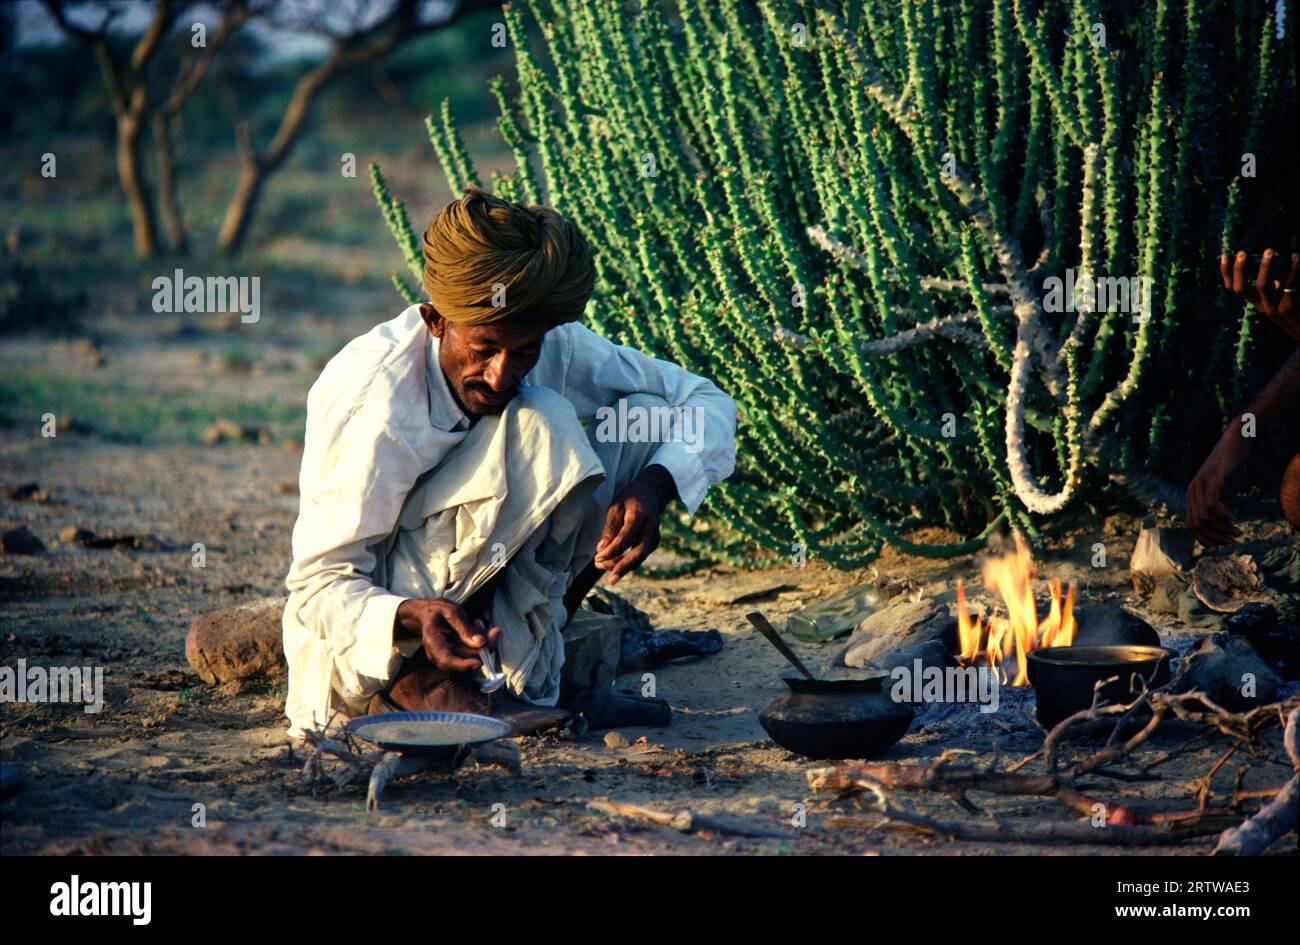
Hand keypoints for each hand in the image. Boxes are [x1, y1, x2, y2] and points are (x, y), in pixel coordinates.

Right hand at [395, 598, 500, 672]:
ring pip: (471, 657)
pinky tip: (478, 625)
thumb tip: (481, 643)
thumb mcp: (452, 611)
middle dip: (484, 648)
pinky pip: (472, 652)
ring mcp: (448, 655)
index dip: (464, 664)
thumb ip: (465, 628)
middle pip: (464, 659)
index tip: (479, 662)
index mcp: (433, 642)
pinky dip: (480, 641)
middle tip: (495, 630)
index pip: (447, 660)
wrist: (427, 613)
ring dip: (484, 643)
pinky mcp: (457, 654)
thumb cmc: (437, 610)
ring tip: (480, 623)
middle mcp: (439, 654)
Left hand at [592, 467, 674, 583]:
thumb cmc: (629, 500)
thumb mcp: (615, 508)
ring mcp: (655, 535)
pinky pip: (641, 557)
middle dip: (623, 567)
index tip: (597, 557)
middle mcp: (651, 526)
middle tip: (611, 580)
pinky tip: (613, 564)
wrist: (650, 493)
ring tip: (603, 567)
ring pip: (641, 558)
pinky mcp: (654, 542)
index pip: (625, 538)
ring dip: (623, 567)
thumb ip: (610, 529)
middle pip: (639, 553)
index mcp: (640, 515)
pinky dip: (627, 563)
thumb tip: (602, 550)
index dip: (611, 551)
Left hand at [1186, 421, 1251, 547]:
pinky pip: (1212, 504)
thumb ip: (1219, 504)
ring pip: (1204, 517)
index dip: (1204, 539)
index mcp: (1192, 496)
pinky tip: (1234, 519)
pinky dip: (1223, 516)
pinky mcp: (1211, 479)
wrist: (1236, 440)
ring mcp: (1200, 485)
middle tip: (1233, 542)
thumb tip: (1221, 523)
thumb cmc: (1232, 465)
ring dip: (1221, 529)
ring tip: (1237, 533)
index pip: (1190, 526)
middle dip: (1215, 538)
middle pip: (1196, 525)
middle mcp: (1192, 492)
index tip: (1221, 546)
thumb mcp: (1224, 489)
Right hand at [1220, 249, 1299, 340]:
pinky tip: (1295, 257)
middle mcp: (1260, 305)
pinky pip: (1289, 284)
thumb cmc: (1292, 305)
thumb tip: (1264, 257)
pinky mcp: (1289, 306)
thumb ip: (1270, 281)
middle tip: (1242, 254)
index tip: (1224, 256)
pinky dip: (1293, 269)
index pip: (1233, 288)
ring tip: (1268, 251)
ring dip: (1264, 267)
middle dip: (1239, 270)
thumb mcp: (1278, 296)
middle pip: (1242, 288)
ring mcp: (1273, 307)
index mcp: (1255, 301)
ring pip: (1262, 286)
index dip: (1226, 273)